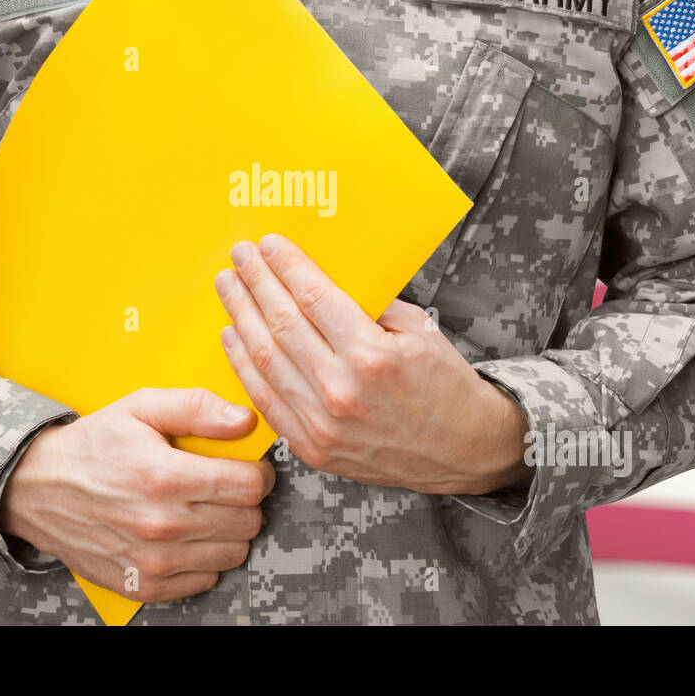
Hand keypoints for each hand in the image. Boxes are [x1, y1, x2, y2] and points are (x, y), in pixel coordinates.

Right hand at [0, 387, 275, 601]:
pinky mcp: (144, 586)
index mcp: (164, 476)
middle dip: (246, 501)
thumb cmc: (93, 446)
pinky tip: (187, 535)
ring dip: (229, 531)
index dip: (258, 473)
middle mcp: (161, 525)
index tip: (249, 468)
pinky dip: (205, 559)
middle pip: (248, 522)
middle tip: (226, 486)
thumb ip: (196, 407)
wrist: (37, 490)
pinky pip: (206, 580)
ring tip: (205, 509)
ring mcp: (153, 561)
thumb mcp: (140, 407)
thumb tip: (244, 420)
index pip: (249, 486)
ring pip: (233, 554)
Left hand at [215, 234, 530, 495]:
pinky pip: (265, 400)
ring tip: (228, 287)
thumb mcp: (416, 330)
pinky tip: (233, 336)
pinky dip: (244, 365)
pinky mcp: (312, 448)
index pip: (313, 297)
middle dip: (256, 283)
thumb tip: (314, 278)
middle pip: (281, 324)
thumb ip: (366, 305)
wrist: (466, 451)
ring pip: (265, 360)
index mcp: (372, 355)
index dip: (285, 266)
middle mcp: (342, 391)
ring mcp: (323, 425)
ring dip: (240, 317)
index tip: (268, 244)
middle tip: (240, 255)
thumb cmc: (444, 384)